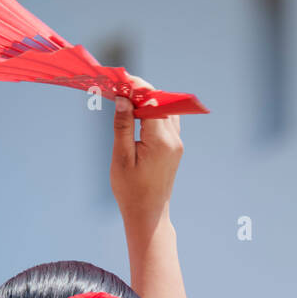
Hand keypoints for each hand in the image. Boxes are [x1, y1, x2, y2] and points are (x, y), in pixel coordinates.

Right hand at [111, 75, 182, 230]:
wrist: (148, 215)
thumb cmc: (131, 191)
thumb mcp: (122, 158)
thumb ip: (123, 126)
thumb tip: (123, 99)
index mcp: (160, 141)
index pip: (151, 101)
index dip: (136, 87)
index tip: (120, 81)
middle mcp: (173, 139)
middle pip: (160, 101)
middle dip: (140, 91)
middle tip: (119, 90)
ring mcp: (176, 143)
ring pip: (165, 109)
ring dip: (147, 102)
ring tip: (126, 102)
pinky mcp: (175, 147)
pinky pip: (166, 121)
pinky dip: (153, 113)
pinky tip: (137, 116)